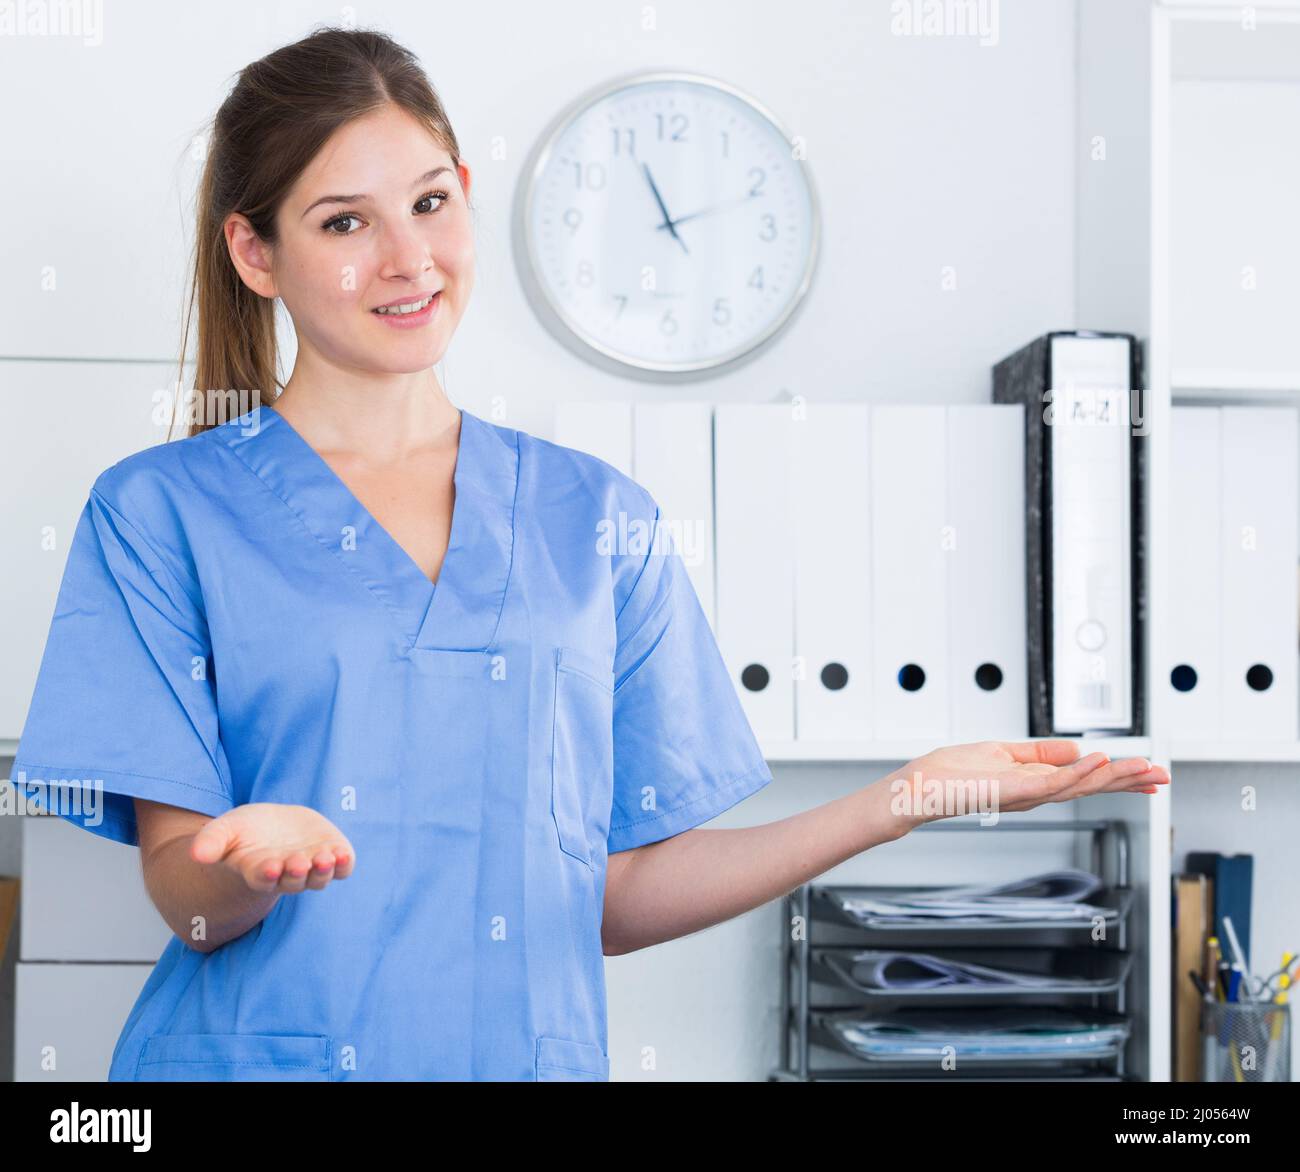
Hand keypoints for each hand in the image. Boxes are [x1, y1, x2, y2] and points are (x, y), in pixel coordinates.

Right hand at [189, 803, 356, 894]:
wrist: (272, 829)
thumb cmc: (243, 833)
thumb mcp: (223, 831)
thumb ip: (210, 842)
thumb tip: (195, 853)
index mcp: (259, 871)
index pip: (263, 877)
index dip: (267, 873)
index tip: (270, 866)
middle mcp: (287, 874)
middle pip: (293, 880)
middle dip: (297, 872)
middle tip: (299, 862)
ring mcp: (311, 866)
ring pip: (319, 877)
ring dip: (324, 869)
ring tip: (325, 858)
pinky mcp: (331, 855)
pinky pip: (341, 867)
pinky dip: (344, 863)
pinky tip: (343, 853)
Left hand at [882, 739, 1168, 832]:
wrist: (920, 788)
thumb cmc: (951, 773)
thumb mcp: (1001, 752)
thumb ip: (1037, 752)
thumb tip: (1073, 749)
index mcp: (1036, 782)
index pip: (1086, 779)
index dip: (1119, 777)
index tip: (1151, 774)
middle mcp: (1036, 791)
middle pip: (1092, 785)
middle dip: (1129, 781)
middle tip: (1164, 778)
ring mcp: (1026, 793)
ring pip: (1080, 785)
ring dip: (1114, 776)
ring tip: (1144, 768)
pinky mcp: (1013, 790)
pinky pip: (1051, 781)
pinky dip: (1076, 772)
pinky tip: (1098, 762)